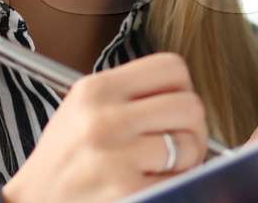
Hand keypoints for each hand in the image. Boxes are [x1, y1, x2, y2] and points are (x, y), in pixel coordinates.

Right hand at [1, 53, 208, 202]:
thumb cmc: (66, 159)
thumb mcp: (83, 110)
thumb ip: (130, 94)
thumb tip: (185, 95)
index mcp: (95, 90)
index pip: (172, 67)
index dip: (182, 89)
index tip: (172, 108)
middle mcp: (104, 119)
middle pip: (189, 106)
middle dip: (192, 130)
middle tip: (177, 145)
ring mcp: (115, 157)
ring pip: (188, 145)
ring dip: (184, 161)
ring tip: (161, 168)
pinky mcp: (126, 189)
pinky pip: (177, 181)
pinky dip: (173, 186)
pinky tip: (150, 185)